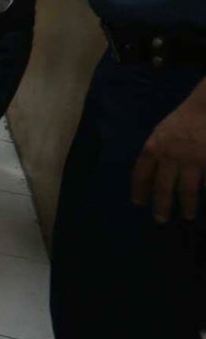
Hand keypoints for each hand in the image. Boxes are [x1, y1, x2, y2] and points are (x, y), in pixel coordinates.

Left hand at [132, 92, 205, 222]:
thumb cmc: (183, 119)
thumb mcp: (161, 132)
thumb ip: (155, 151)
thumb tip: (149, 171)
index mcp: (154, 148)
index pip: (141, 174)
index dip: (139, 190)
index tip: (138, 203)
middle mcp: (170, 157)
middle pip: (163, 187)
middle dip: (162, 205)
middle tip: (160, 219)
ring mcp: (192, 161)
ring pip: (188, 191)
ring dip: (187, 205)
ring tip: (188, 215)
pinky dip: (205, 195)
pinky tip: (205, 202)